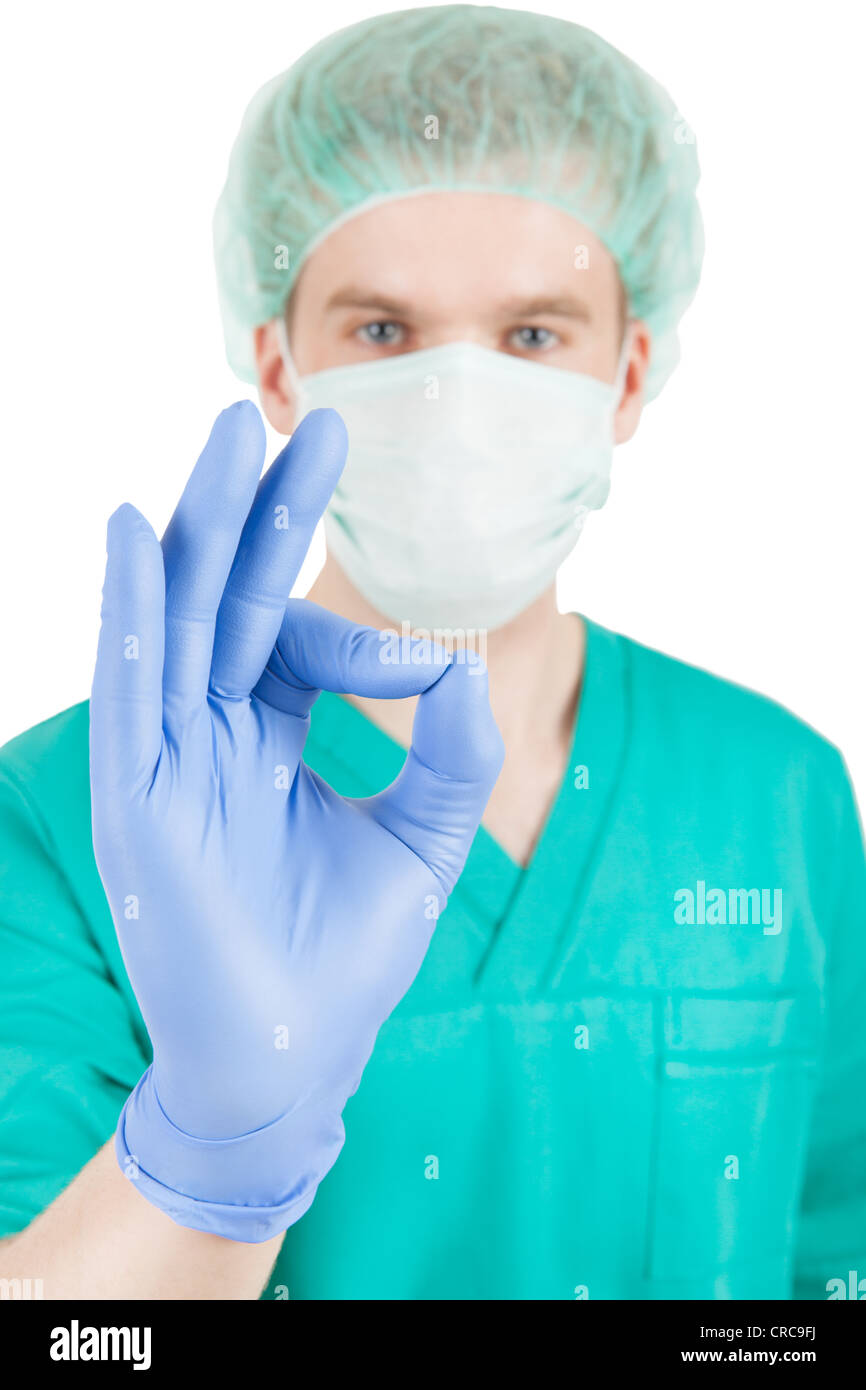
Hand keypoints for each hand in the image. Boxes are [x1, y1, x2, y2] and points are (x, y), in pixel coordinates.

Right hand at [90, 402, 502, 1240]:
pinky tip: (142, 535)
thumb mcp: (424, 836)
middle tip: (301, 418)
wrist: (296, 1061)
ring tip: (230, 434)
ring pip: (183, 620)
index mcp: (268, 737)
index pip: (299, 642)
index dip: (359, 635)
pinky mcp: (137, 800)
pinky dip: (134, 611)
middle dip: (265, 510)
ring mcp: (168, 762)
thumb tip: (456, 654)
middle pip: (232, 598)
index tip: (428, 664)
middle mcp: (210, 734)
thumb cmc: (347, 958)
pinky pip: (133, 690)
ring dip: (203, 527)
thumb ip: (448, 746)